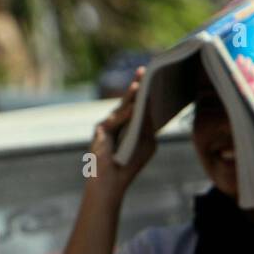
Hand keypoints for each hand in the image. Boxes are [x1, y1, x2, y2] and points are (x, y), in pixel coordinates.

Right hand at [88, 67, 156, 203]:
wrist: (112, 183)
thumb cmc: (130, 163)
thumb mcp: (146, 141)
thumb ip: (148, 125)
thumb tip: (150, 106)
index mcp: (127, 122)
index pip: (137, 102)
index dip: (144, 89)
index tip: (153, 74)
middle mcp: (115, 120)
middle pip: (127, 100)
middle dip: (136, 86)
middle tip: (144, 70)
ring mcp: (106, 126)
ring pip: (120, 109)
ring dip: (130, 97)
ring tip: (139, 86)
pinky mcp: (100, 133)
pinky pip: (114, 122)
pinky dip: (124, 116)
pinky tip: (134, 108)